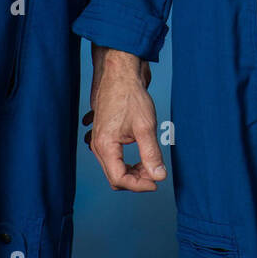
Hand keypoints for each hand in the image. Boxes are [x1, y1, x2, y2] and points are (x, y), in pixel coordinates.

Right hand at [82, 45, 165, 191]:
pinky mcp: (103, 133)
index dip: (139, 185)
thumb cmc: (130, 95)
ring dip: (131, 170)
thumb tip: (159, 177)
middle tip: (156, 173)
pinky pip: (112, 156)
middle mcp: (97, 145)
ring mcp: (98, 139)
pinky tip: (139, 155)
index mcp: (105, 146)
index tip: (157, 182)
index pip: (119, 179)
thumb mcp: (145, 126)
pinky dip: (125, 160)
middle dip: (136, 179)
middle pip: (115, 176)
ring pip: (113, 167)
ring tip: (150, 163)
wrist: (120, 72)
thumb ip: (151, 154)